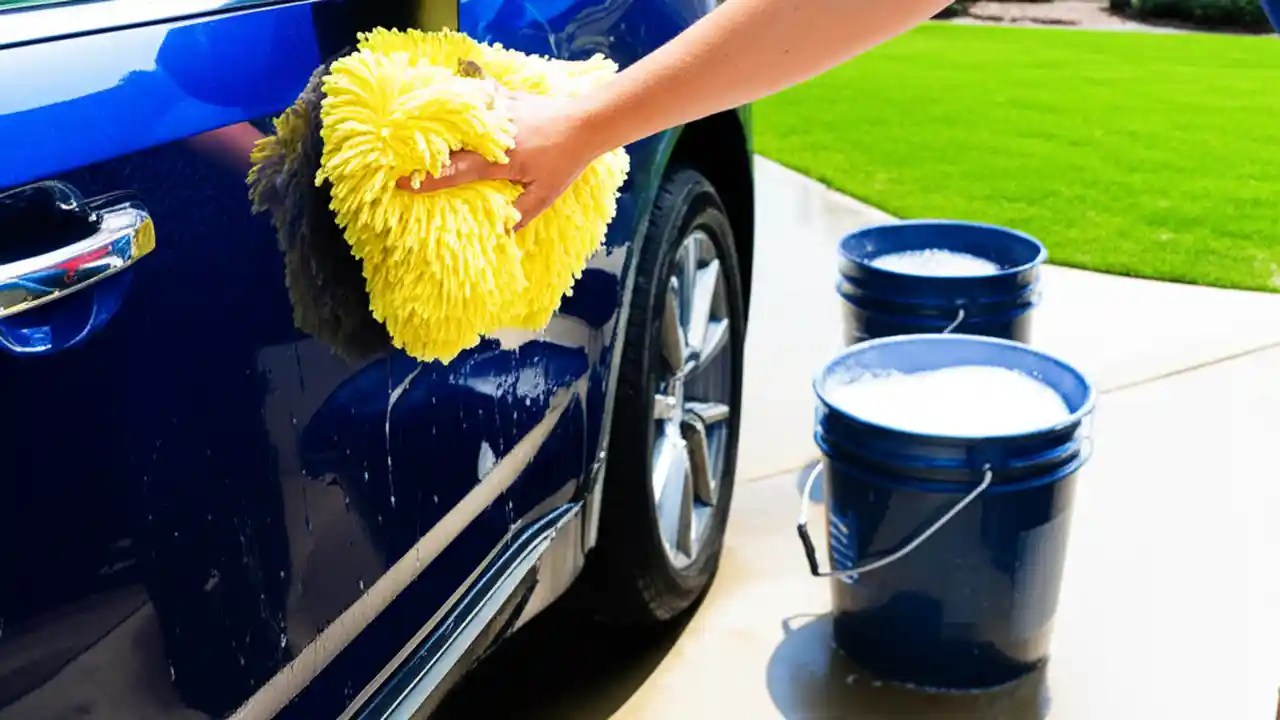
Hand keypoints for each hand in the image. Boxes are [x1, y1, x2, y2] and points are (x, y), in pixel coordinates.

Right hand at [396, 91, 604, 229]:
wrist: (587, 123)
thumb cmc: (566, 161)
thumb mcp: (546, 194)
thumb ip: (522, 213)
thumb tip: (501, 233)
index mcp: (499, 159)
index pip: (457, 171)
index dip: (430, 179)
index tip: (403, 183)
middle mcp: (493, 133)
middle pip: (450, 139)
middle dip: (423, 145)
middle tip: (396, 149)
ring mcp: (498, 110)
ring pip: (460, 110)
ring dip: (438, 113)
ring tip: (411, 114)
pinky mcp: (506, 96)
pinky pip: (479, 88)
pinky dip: (466, 83)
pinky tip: (453, 73)